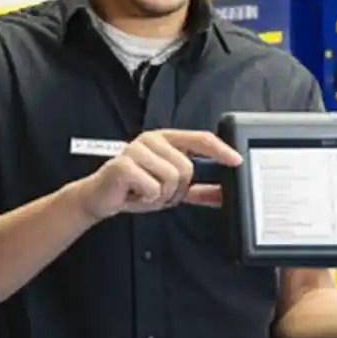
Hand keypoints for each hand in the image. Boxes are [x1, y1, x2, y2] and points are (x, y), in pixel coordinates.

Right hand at [72, 129, 241, 221]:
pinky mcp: (124, 164)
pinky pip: (153, 188)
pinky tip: (136, 194)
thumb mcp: (170, 188)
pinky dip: (147, 198)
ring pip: (171, 179)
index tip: (236, 161)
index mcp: (165, 140)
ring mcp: (136, 150)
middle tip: (159, 192)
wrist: (100, 197)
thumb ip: (196, 189)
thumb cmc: (134, 188)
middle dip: (177, 190)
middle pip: (187, 168)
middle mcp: (151, 140)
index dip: (220, 150)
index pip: (200, 139)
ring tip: (146, 192)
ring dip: (161, 195)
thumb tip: (221, 193)